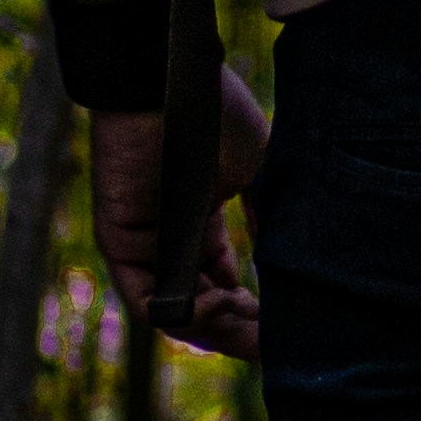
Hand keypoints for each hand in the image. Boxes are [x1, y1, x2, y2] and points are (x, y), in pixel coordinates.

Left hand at [88, 61, 269, 358]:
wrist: (169, 75)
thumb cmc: (214, 112)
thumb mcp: (260, 173)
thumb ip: (272, 219)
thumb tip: (300, 266)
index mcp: (199, 223)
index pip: (223, 284)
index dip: (255, 313)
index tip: (290, 330)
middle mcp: (169, 240)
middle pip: (203, 305)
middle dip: (243, 330)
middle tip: (279, 344)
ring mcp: (143, 244)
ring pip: (177, 310)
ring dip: (219, 327)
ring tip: (257, 327)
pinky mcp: (121, 242)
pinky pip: (147, 298)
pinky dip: (184, 312)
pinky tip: (223, 303)